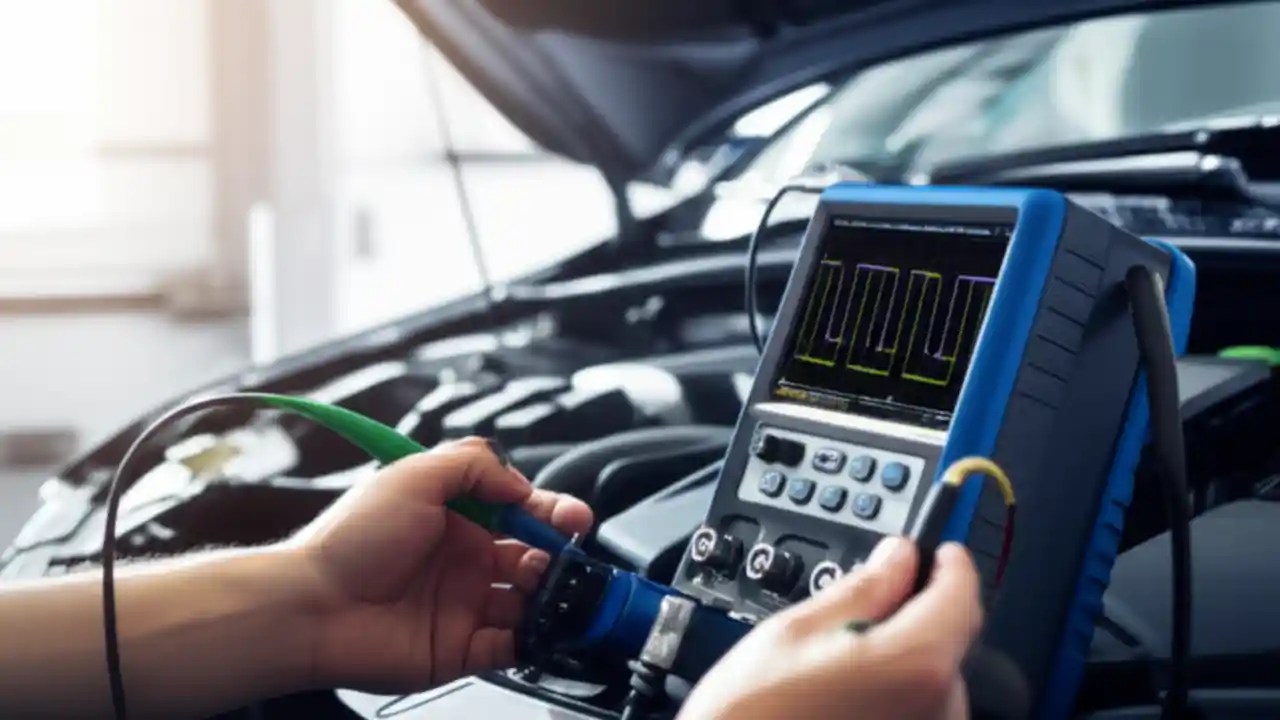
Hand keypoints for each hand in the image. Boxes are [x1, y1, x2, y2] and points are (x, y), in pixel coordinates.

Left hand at [288, 437, 592, 692]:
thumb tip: (522, 485)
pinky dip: (535, 637)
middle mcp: (462, 561)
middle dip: (556, 553)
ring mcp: (462, 607)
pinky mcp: (458, 650)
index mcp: (455, 518)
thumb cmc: (350, 540)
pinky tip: (543, 624)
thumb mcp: (413, 475)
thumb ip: (474, 465)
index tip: (572, 517)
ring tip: (546, 586)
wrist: (311, 605)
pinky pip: (511, 646)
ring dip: (548, 593)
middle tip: (563, 553)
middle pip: (531, 556)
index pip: (518, 511)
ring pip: (528, 601)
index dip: (550, 512)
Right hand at [677, 536, 982, 719]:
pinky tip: (846, 698)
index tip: (938, 550)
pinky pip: (918, 710)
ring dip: (900, 660)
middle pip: (946, 638)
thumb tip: (896, 558)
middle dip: (911, 616)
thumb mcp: (795, 632)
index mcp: (915, 663)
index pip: (961, 595)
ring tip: (838, 666)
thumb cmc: (751, 716)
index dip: (949, 565)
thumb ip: (860, 588)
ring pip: (930, 678)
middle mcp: (939, 706)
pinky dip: (894, 696)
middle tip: (860, 611)